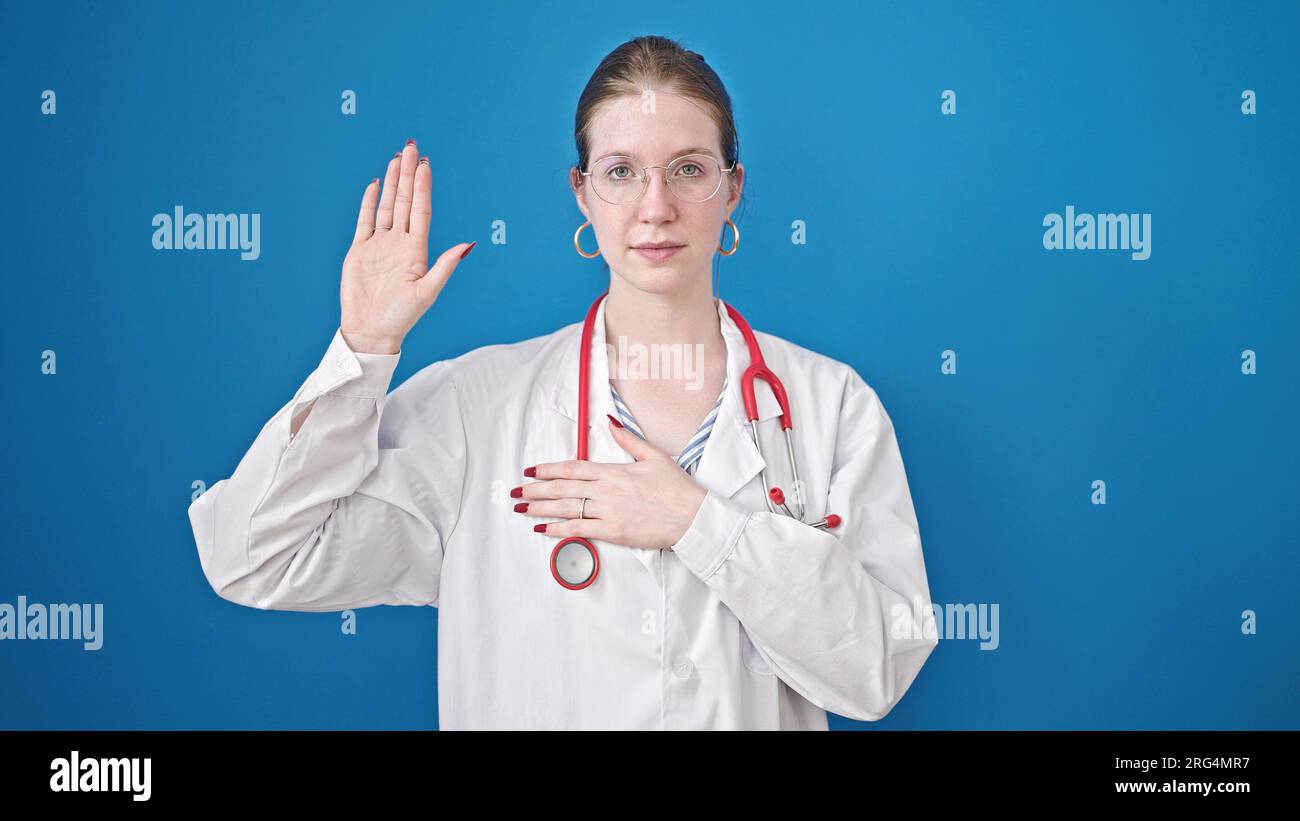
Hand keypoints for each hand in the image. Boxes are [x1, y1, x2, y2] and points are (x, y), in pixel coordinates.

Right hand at [340, 140, 475, 353]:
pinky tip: (375, 185)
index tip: (425, 165)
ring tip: (396, 159)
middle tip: (412, 148)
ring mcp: (379, 245)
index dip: (423, 187)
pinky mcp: (360, 251)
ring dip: (391, 183)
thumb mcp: (427, 292)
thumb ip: (445, 266)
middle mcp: (399, 243)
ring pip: (386, 206)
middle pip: (404, 201)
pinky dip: (369, 202)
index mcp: (416, 250)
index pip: (420, 211)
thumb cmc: (401, 317)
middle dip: (408, 175)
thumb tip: (468, 244)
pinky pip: (365, 221)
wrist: (370, 331)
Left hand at [512, 415, 707, 549]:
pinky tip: (543, 528)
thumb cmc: (677, 489)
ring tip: (522, 507)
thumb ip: (628, 440)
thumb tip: (610, 423)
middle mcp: (607, 490)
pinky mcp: (613, 531)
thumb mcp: (654, 456)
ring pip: (566, 507)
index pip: (574, 468)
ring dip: (540, 507)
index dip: (549, 469)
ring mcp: (608, 511)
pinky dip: (558, 529)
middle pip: (563, 488)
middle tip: (517, 490)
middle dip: (537, 489)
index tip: (532, 469)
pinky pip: (579, 529)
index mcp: (615, 471)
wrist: (692, 517)